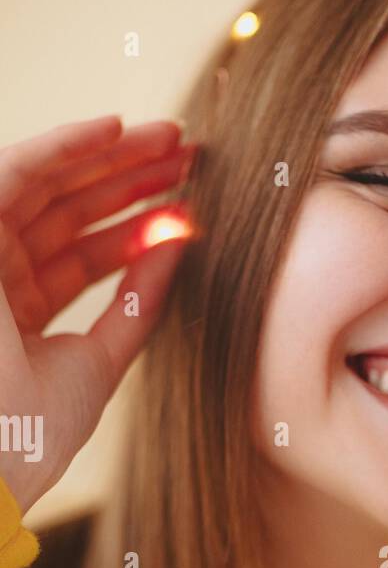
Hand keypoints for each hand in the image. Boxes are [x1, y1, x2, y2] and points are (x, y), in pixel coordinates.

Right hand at [0, 114, 194, 514]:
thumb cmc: (32, 437)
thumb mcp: (100, 361)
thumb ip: (138, 303)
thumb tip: (180, 242)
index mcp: (23, 310)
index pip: (85, 254)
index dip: (137, 226)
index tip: (189, 205)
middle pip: (70, 211)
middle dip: (131, 179)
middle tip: (190, 155)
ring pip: (48, 185)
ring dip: (110, 157)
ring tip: (171, 141)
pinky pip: (14, 173)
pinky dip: (61, 147)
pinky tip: (114, 130)